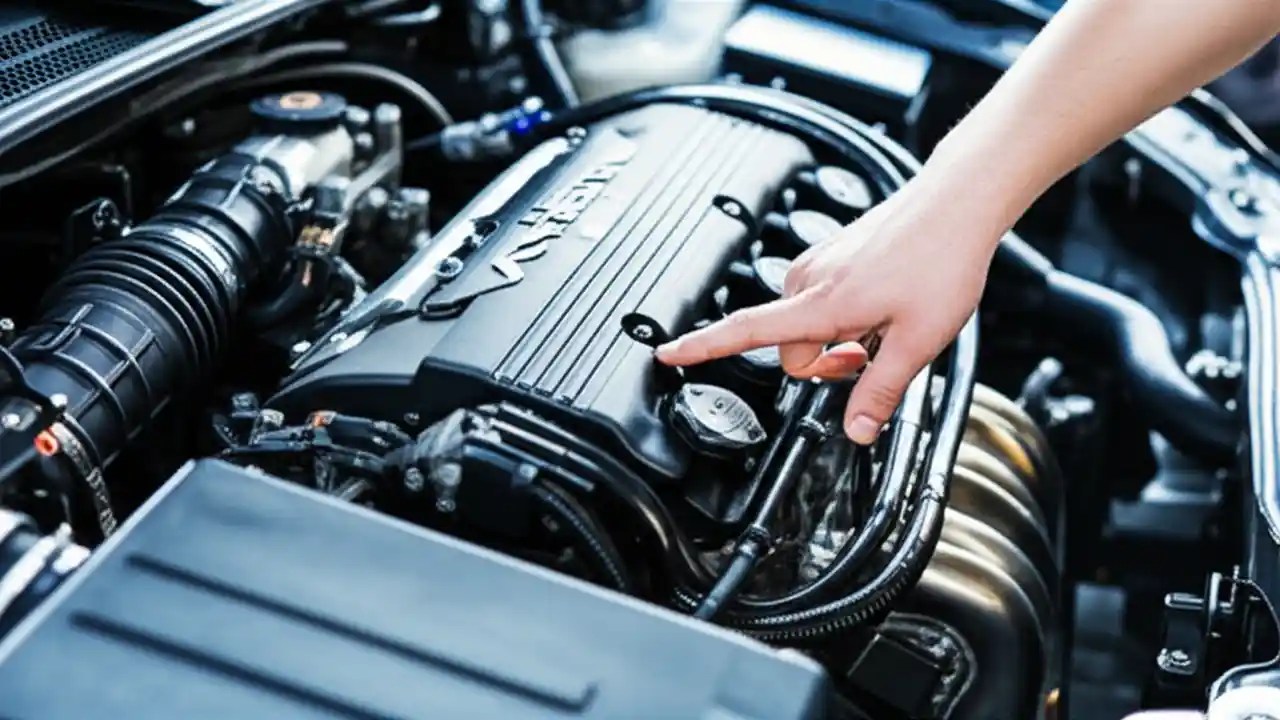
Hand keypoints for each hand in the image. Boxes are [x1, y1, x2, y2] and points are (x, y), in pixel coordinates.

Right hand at [655, 179, 1001, 443]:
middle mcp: (808, 279)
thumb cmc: (941, 262)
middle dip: (826, 365)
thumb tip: (857, 432)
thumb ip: (880, 391)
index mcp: (821, 304)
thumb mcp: (918, 342)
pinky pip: (820, 301)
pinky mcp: (830, 254)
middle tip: (874, 355)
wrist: (956, 205)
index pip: (745, 330)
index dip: (703, 347)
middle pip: (792, 350)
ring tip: (885, 325)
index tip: (667, 353)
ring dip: (837, 340)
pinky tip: (882, 304)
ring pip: (806, 327)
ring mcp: (818, 263)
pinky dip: (843, 315)